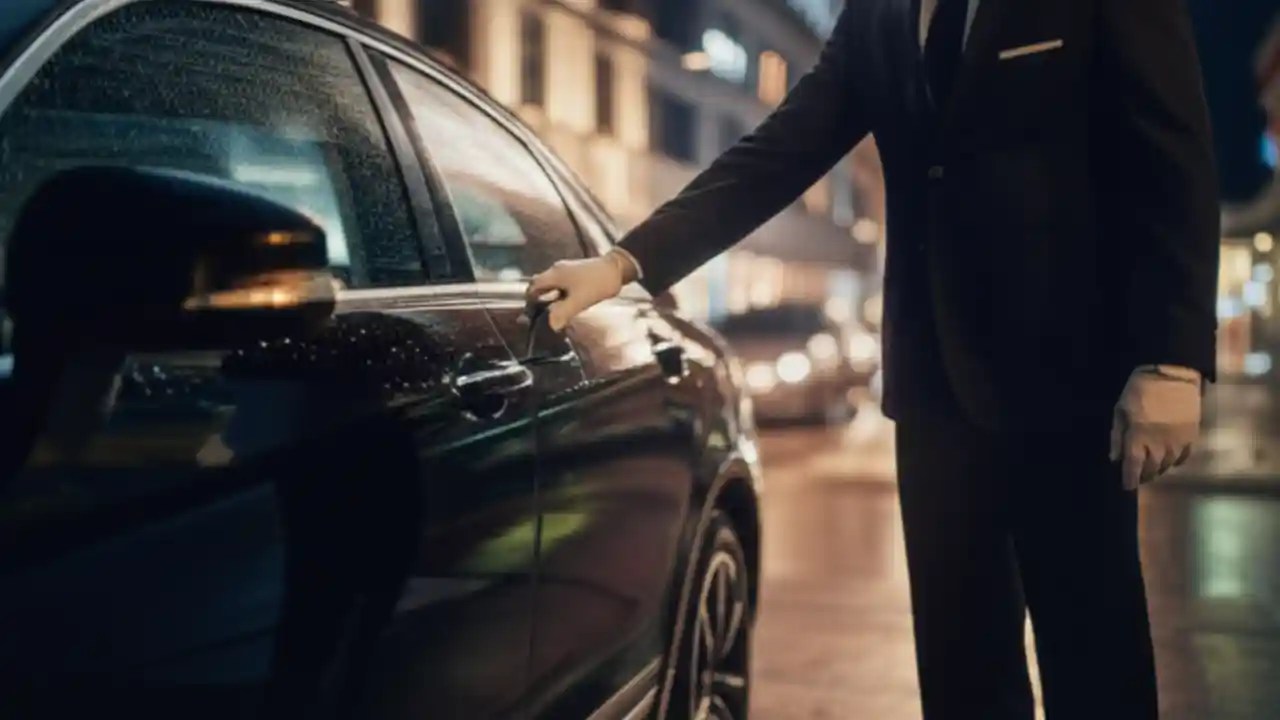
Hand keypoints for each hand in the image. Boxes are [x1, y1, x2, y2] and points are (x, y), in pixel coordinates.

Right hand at [525, 250, 636, 330]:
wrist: (619, 267)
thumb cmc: (598, 283)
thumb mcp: (579, 300)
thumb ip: (563, 313)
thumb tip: (551, 325)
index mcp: (554, 274)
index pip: (533, 286)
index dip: (529, 300)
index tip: (530, 313)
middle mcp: (558, 270)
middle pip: (541, 285)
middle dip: (540, 300)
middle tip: (542, 316)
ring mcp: (568, 270)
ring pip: (553, 285)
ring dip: (552, 298)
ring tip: (557, 313)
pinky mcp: (578, 273)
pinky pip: (563, 285)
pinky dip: (562, 295)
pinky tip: (569, 304)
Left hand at [1109, 366, 1201, 490]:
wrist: (1173, 373)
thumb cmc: (1140, 390)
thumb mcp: (1120, 410)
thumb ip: (1117, 436)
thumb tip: (1115, 459)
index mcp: (1138, 437)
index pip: (1133, 467)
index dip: (1129, 480)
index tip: (1126, 486)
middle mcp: (1159, 444)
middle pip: (1151, 469)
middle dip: (1143, 476)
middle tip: (1138, 477)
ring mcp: (1178, 441)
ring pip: (1167, 465)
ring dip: (1158, 470)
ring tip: (1152, 469)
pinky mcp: (1192, 436)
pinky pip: (1184, 457)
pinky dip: (1175, 462)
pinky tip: (1170, 460)